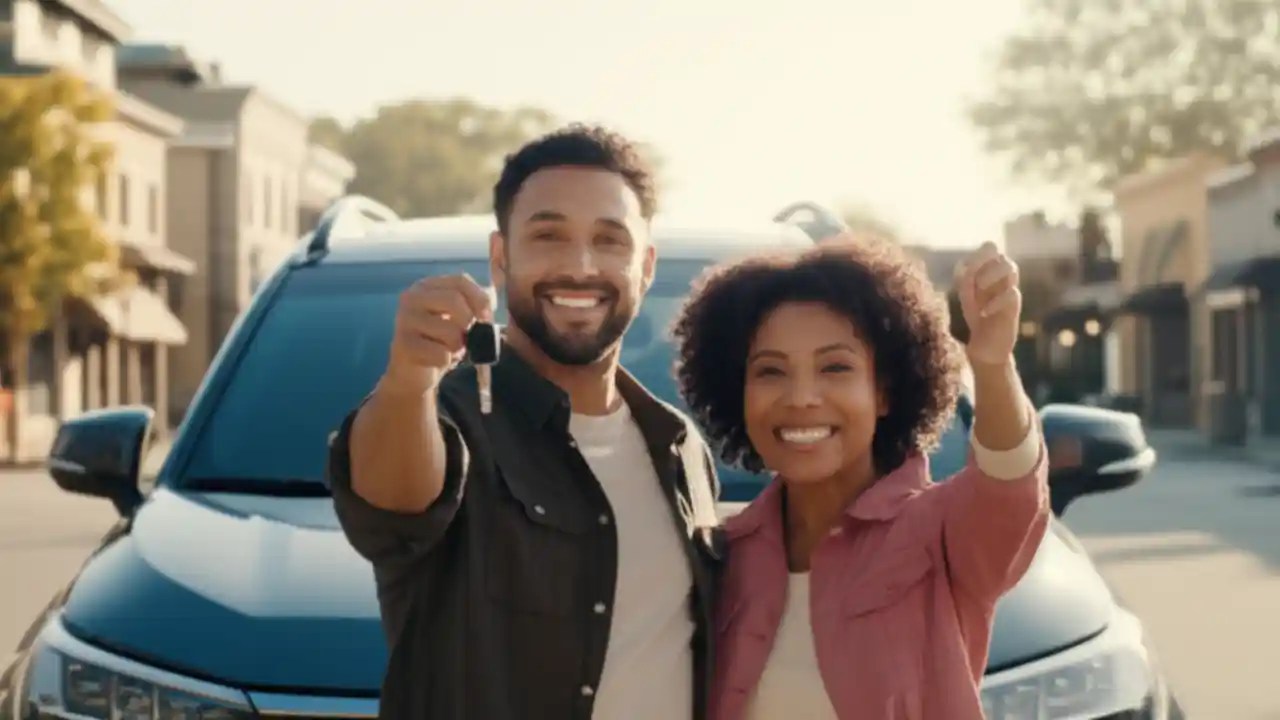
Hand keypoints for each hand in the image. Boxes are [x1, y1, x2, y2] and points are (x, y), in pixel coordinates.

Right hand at [381, 273, 493, 396]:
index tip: (487, 318)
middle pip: (454, 300)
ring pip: (450, 331)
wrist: (413, 372)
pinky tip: (435, 360)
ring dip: (458, 346)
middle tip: (467, 336)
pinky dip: (446, 361)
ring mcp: (404, 320)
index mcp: (427, 286)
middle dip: (469, 322)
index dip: (481, 299)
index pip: (460, 280)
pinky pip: (441, 354)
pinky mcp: (403, 345)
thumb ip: (476, 303)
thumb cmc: (439, 341)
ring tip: (449, 349)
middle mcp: (411, 297)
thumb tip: (493, 293)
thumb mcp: (459, 317)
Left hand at [955, 242, 1020, 366]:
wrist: (986, 343)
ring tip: (979, 287)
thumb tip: (970, 266)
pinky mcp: (1015, 307)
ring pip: (1012, 267)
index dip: (978, 254)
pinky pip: (1013, 293)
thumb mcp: (967, 295)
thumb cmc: (976, 314)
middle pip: (1001, 254)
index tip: (966, 271)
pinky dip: (996, 301)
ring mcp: (1010, 289)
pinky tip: (984, 312)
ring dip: (993, 274)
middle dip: (985, 262)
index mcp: (990, 270)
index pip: (990, 247)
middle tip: (974, 279)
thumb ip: (967, 278)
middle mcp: (1002, 277)